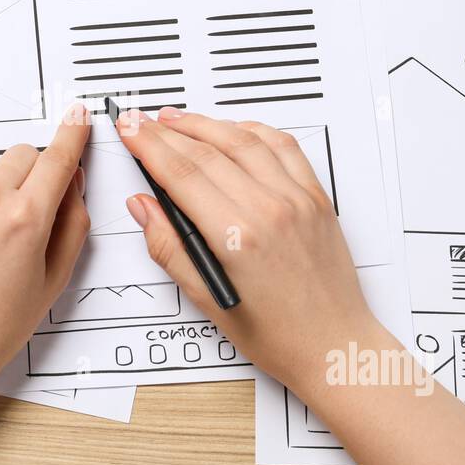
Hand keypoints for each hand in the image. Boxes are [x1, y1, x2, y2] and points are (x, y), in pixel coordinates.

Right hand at [117, 107, 374, 394]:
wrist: (335, 345)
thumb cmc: (280, 336)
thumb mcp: (206, 300)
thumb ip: (169, 247)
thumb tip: (144, 209)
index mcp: (239, 236)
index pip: (180, 173)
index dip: (148, 145)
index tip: (129, 129)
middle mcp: (270, 209)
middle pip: (206, 151)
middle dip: (165, 131)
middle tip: (141, 121)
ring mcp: (297, 198)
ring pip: (243, 139)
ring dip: (204, 123)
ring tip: (176, 118)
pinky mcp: (316, 197)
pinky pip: (283, 146)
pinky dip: (253, 129)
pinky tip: (233, 127)